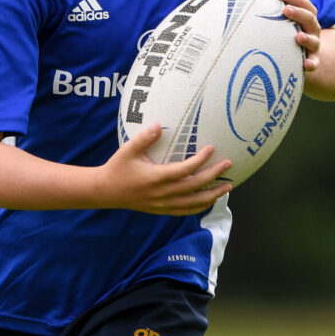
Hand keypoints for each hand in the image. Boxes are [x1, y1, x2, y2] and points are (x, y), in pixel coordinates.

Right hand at [98, 124, 232, 215]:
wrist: (106, 191)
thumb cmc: (118, 168)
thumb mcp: (128, 150)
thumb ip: (144, 138)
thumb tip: (158, 125)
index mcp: (156, 178)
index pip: (185, 170)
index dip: (200, 160)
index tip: (211, 148)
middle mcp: (163, 194)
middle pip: (195, 187)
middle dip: (214, 176)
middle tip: (228, 164)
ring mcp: (163, 204)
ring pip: (194, 203)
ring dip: (213, 195)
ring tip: (227, 186)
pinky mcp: (162, 210)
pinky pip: (186, 211)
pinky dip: (201, 206)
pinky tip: (210, 199)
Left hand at [271, 0, 324, 74]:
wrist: (307, 53)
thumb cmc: (291, 30)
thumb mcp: (288, 16)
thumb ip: (281, 3)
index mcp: (306, 15)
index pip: (302, 2)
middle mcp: (312, 28)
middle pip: (309, 18)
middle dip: (298, 13)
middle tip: (285, 9)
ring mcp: (314, 44)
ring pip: (314, 40)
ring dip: (306, 38)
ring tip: (298, 37)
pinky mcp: (313, 60)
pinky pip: (314, 63)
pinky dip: (312, 64)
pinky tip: (305, 65)